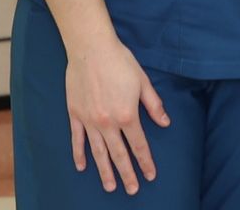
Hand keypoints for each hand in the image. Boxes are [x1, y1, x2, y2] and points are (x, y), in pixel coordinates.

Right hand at [65, 34, 170, 193]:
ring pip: (98, 152)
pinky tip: (83, 167)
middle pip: (119, 154)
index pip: (139, 145)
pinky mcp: (75, 115)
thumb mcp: (143, 82)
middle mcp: (108, 123)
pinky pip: (77, 140)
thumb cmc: (121, 62)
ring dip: (104, 171)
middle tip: (132, 190)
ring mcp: (89, 121)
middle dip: (127, 173)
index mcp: (127, 115)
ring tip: (110, 186)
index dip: (145, 162)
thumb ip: (154, 105)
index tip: (150, 175)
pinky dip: (80, 155)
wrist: (91, 49)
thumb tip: (165, 123)